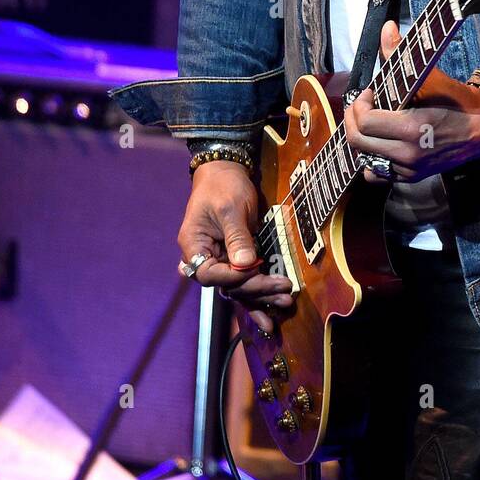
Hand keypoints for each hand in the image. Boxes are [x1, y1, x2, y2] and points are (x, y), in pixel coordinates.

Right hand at [177, 161, 292, 333]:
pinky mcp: (234, 258)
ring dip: (260, 296)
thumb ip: (237, 237)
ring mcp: (219, 259)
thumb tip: (246, 265)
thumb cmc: (223, 185)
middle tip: (284, 292)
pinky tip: (272, 309)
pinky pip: (244, 280)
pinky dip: (257, 293)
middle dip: (256, 290)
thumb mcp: (230, 209)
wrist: (225, 171)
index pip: (209, 274)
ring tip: (285, 304)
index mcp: (193, 245)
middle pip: (226, 284)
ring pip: (237, 286)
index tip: (255, 271)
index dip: (232, 277)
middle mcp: (204, 257)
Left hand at [347, 20, 479, 184]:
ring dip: (361, 138)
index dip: (360, 104)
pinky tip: (379, 143)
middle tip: (362, 105)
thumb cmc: (458, 102)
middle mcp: (407, 154)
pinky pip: (378, 173)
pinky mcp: (411, 177)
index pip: (366, 121)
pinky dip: (372, 159)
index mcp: (412, 129)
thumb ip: (402, 55)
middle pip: (358, 141)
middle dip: (354, 119)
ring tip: (370, 122)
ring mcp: (409, 169)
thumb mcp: (432, 77)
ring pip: (365, 158)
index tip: (370, 92)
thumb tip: (387, 28)